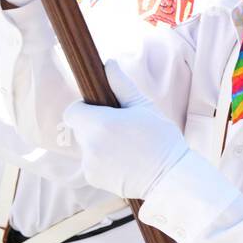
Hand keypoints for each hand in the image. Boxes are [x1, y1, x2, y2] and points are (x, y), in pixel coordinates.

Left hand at [61, 60, 188, 199]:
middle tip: (123, 129)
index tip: (102, 111)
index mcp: (99, 124)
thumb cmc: (161, 139)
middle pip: (82, 129)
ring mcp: (89, 164)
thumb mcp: (144, 107)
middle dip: (96, 126)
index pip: (72, 112)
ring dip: (101, 144)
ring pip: (87, 146)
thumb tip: (109, 64)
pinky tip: (125, 162)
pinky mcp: (93, 178)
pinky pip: (92, 163)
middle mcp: (89, 145)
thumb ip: (122, 85)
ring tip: (128, 147)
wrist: (170, 177)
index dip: (84, 108)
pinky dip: (104, 161)